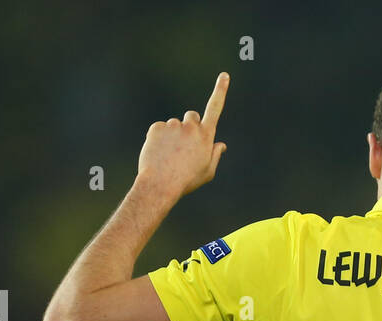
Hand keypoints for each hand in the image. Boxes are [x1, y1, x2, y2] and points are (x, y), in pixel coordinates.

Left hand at [136, 72, 229, 203]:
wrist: (160, 184)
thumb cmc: (186, 181)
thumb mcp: (207, 172)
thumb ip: (215, 155)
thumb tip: (221, 145)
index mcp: (206, 136)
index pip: (215, 108)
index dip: (220, 91)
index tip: (224, 76)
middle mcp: (191, 127)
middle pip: (191, 116)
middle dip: (189, 126)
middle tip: (183, 146)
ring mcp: (173, 126)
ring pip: (173, 125)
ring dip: (172, 136)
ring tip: (169, 156)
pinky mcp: (157, 127)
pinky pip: (159, 129)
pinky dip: (158, 139)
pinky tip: (159, 153)